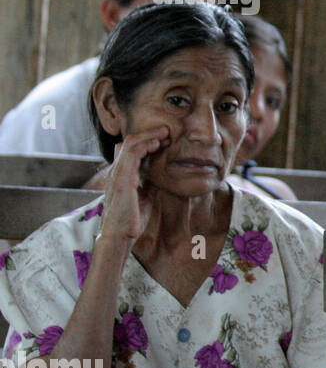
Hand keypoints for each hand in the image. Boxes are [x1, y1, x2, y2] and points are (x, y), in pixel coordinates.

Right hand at [100, 127, 168, 242]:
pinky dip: (144, 145)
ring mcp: (117, 173)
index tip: (165, 140)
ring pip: (130, 144)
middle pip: (130, 143)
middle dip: (149, 134)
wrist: (120, 236)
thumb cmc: (131, 220)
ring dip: (149, 136)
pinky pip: (131, 154)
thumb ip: (148, 185)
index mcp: (121, 175)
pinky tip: (156, 144)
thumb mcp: (145, 197)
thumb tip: (157, 178)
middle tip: (167, 131)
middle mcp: (116, 171)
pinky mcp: (122, 179)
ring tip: (164, 133)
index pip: (132, 150)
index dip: (148, 142)